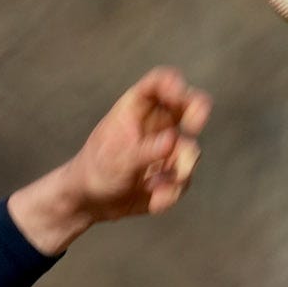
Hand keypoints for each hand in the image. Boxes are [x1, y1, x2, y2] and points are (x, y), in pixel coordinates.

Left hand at [9, 68, 211, 254]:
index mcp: (137, 108)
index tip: (178, 94)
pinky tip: (155, 201)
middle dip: (198, 112)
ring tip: (156, 189)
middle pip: (189, 105)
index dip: (173, 83)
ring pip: (190, 151)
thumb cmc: (96, 172)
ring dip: (180, 171)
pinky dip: (171, 193)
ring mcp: (168, 148)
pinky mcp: (172, 173)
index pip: (159, 83)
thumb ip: (145, 151)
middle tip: (194, 126)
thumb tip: (173, 140)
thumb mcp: (117, 161)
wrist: (90, 203)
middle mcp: (158, 123)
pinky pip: (183, 181)